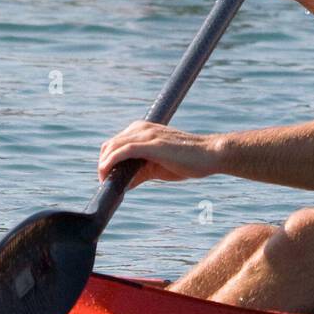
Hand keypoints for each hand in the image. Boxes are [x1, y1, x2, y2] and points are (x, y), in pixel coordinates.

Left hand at [98, 121, 223, 186]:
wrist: (210, 155)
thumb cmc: (189, 161)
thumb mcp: (159, 166)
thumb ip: (141, 172)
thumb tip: (125, 184)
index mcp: (144, 130)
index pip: (116, 142)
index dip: (107, 159)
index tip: (109, 176)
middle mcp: (143, 129)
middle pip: (110, 144)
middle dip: (103, 163)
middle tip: (106, 181)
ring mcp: (147, 135)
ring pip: (113, 147)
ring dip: (104, 165)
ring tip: (107, 182)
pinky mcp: (151, 145)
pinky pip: (122, 151)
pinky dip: (110, 163)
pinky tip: (108, 175)